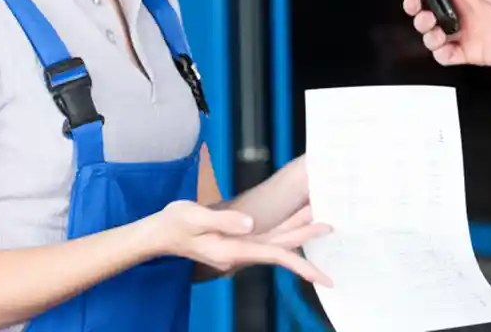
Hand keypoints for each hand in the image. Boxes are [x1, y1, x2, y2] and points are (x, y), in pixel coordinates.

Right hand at [148, 200, 331, 286]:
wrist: (158, 234)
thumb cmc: (173, 224)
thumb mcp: (192, 217)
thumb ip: (222, 221)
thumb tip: (251, 223)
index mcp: (231, 251)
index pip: (273, 256)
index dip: (300, 263)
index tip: (321, 275)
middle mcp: (239, 253)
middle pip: (281, 248)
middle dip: (306, 239)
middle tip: (332, 227)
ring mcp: (239, 248)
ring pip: (276, 241)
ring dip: (298, 230)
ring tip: (321, 215)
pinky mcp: (237, 241)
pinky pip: (267, 237)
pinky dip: (284, 227)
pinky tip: (296, 218)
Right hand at [402, 0, 490, 66]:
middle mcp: (461, 8)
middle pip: (425, 8)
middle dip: (413, 7)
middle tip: (415, 8)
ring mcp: (465, 31)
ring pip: (431, 33)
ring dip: (424, 30)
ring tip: (432, 27)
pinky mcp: (471, 51)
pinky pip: (446, 55)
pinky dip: (439, 53)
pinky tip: (444, 46)